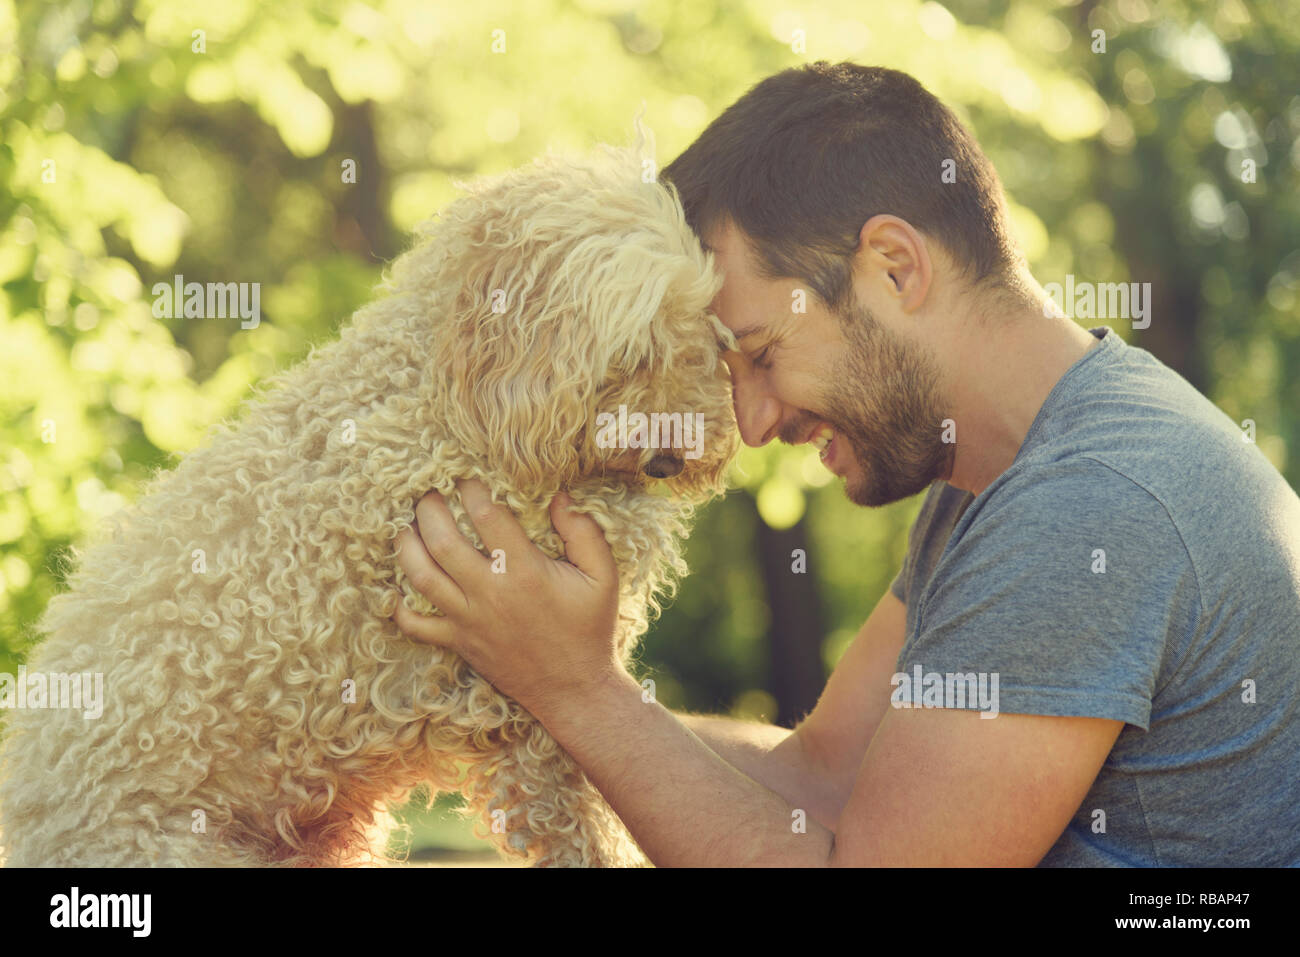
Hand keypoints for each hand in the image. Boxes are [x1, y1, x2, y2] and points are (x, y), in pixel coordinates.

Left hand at [391, 479, 621, 716]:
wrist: (575, 690)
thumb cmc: (590, 629)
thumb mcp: (603, 577)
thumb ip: (584, 533)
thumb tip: (559, 498)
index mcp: (525, 572)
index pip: (487, 516)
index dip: (472, 490)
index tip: (467, 477)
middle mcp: (490, 594)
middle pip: (442, 542)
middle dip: (429, 510)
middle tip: (427, 493)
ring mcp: (469, 621)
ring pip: (421, 577)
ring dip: (406, 547)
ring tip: (405, 526)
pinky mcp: (459, 643)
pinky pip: (416, 624)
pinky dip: (400, 605)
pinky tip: (400, 584)